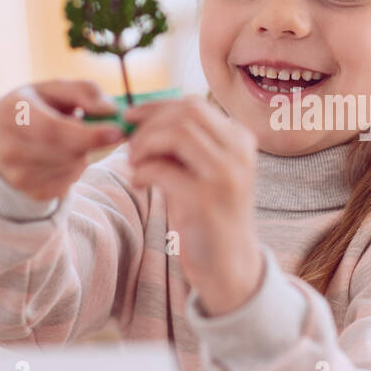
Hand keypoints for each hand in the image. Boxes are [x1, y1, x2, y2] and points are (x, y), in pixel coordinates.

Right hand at [0, 79, 124, 200]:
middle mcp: (9, 148)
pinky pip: (69, 184)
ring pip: (72, 169)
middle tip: (100, 130)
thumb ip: (84, 92)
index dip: (89, 134)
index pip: (53, 130)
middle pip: (67, 153)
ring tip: (68, 140)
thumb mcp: (54, 89)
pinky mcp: (30, 192)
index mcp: (12, 114)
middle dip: (91, 142)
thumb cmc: (34, 107)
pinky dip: (74, 170)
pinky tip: (61, 156)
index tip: (117, 132)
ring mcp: (18, 175)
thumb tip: (112, 110)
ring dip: (83, 155)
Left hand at [123, 95, 263, 314]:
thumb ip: (181, 145)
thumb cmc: (209, 215)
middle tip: (129, 145)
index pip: (194, 105)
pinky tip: (139, 182)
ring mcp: (226, 175)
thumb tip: (138, 117)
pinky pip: (163, 169)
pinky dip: (142, 171)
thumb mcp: (202, 171)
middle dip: (148, 124)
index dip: (156, 107)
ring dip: (144, 145)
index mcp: (240, 140)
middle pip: (185, 114)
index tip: (131, 118)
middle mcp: (239, 152)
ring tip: (134, 164)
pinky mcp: (207, 200)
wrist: (229, 265)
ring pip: (176, 134)